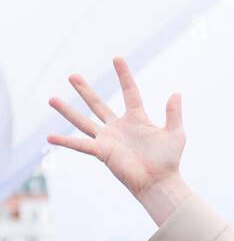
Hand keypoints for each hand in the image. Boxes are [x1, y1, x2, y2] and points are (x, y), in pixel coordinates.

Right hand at [48, 58, 189, 222]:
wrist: (160, 182)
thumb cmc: (168, 161)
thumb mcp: (175, 134)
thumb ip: (174, 114)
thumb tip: (176, 93)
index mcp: (137, 119)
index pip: (129, 92)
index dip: (124, 76)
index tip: (117, 59)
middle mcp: (119, 127)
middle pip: (98, 105)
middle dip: (85, 90)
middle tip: (73, 76)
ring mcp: (108, 139)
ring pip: (83, 121)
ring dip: (67, 111)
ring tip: (51, 99)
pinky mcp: (102, 151)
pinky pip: (80, 144)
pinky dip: (65, 141)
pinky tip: (49, 136)